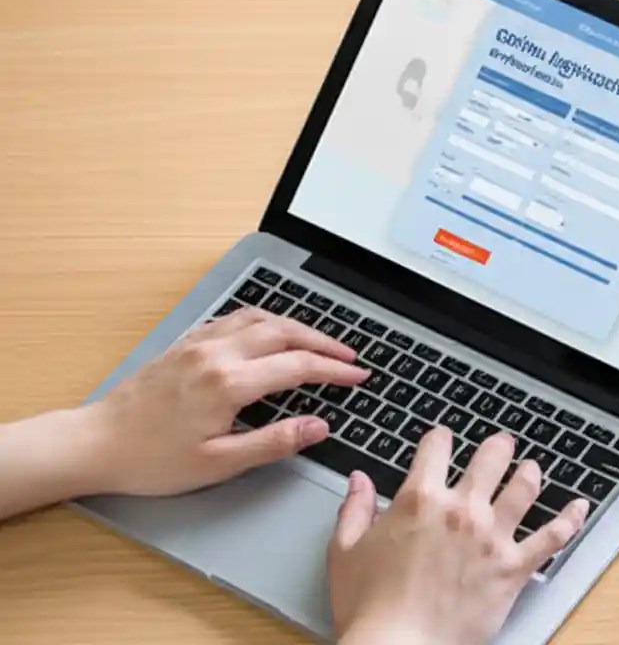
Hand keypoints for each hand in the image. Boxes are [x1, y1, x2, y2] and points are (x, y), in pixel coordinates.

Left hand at [80, 307, 367, 495]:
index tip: (359, 377)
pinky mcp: (184, 344)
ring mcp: (199, 344)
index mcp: (228, 384)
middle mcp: (216, 354)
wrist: (96, 443)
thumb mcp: (219, 463)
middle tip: (350, 358)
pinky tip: (271, 332)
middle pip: (285, 333)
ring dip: (296, 326)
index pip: (298, 366)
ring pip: (261, 319)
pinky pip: (234, 319)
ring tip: (319, 342)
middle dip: (324, 343)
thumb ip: (274, 442)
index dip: (335, 371)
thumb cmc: (152, 460)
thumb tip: (317, 426)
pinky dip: (264, 321)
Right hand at [328, 428, 589, 644]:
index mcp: (420, 499)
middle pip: (490, 458)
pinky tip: (580, 506)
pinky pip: (553, 536)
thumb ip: (354, 510)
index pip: (436, 447)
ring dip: (529, 472)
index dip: (439, 438)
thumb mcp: (345, 551)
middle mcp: (461, 510)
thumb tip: (358, 481)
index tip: (442, 440)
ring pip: (524, 487)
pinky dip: (570, 518)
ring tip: (531, 467)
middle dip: (497, 447)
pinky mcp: (513, 568)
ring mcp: (492, 537)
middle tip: (500, 445)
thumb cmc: (369, 608)